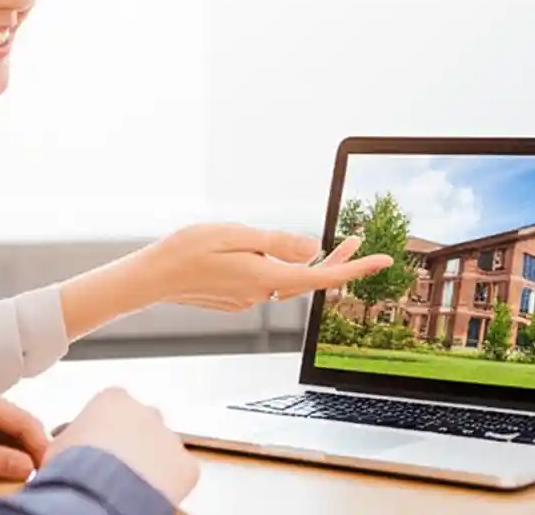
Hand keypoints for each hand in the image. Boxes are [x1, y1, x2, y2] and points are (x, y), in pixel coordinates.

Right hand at [46, 387, 198, 506]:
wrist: (95, 492)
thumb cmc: (74, 467)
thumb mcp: (60, 446)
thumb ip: (73, 439)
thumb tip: (69, 451)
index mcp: (113, 399)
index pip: (114, 408)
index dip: (106, 431)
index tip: (99, 448)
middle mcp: (145, 412)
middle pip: (143, 425)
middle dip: (134, 443)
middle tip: (117, 468)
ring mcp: (168, 437)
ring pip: (163, 449)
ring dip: (152, 463)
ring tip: (131, 486)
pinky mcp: (185, 465)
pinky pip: (180, 473)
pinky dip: (170, 484)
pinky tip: (149, 494)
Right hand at [143, 225, 392, 310]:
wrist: (152, 276)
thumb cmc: (186, 250)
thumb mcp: (235, 235)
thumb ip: (277, 242)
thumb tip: (314, 249)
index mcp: (265, 277)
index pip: (322, 276)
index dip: (356, 268)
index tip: (383, 260)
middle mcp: (261, 293)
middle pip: (311, 279)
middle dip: (338, 261)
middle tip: (357, 239)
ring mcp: (249, 299)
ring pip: (289, 279)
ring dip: (308, 262)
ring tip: (324, 240)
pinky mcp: (238, 298)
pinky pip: (268, 281)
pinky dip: (279, 266)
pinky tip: (266, 250)